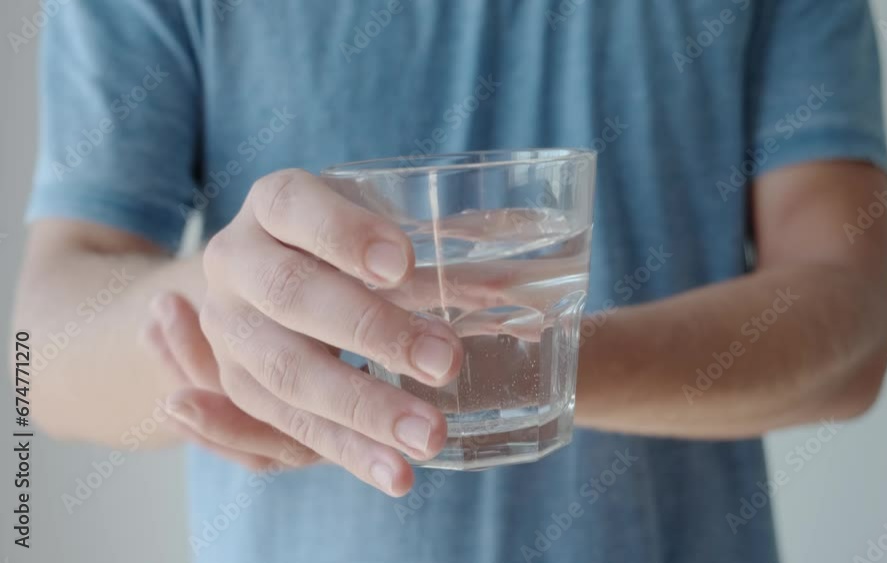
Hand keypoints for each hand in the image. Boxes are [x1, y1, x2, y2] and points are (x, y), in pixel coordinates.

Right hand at [146, 169, 463, 495]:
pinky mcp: (238, 388)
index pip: (295, 206)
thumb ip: (443, 253)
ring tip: (430, 437)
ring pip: (288, 374)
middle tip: (444, 361)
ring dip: (363, 410)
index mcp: (272, 205)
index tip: (402, 264)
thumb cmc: (347, 247)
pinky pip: (287, 429)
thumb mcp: (382, 233)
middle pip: (292, 295)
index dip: (345, 234)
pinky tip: (397, 474)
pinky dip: (348, 452)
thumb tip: (522, 284)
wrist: (267, 284)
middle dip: (371, 332)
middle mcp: (236, 262)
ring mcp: (228, 329)